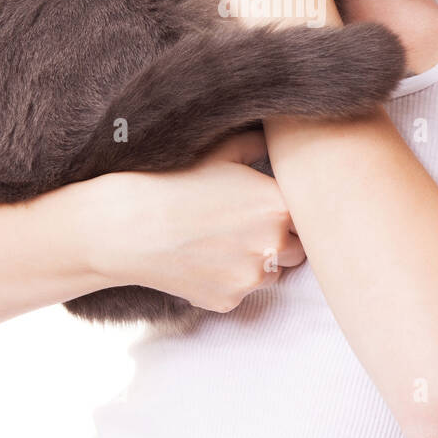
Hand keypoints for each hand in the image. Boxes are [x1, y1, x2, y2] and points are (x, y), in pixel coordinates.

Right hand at [76, 129, 306, 311]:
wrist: (127, 225)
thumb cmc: (173, 180)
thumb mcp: (221, 150)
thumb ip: (260, 145)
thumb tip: (280, 136)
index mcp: (279, 205)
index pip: (311, 214)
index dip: (295, 209)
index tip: (277, 205)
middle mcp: (275, 246)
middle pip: (300, 248)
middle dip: (282, 237)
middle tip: (247, 222)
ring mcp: (251, 278)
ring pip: (273, 272)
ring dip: (259, 260)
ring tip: (220, 239)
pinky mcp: (229, 301)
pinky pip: (241, 290)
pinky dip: (228, 278)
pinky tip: (201, 257)